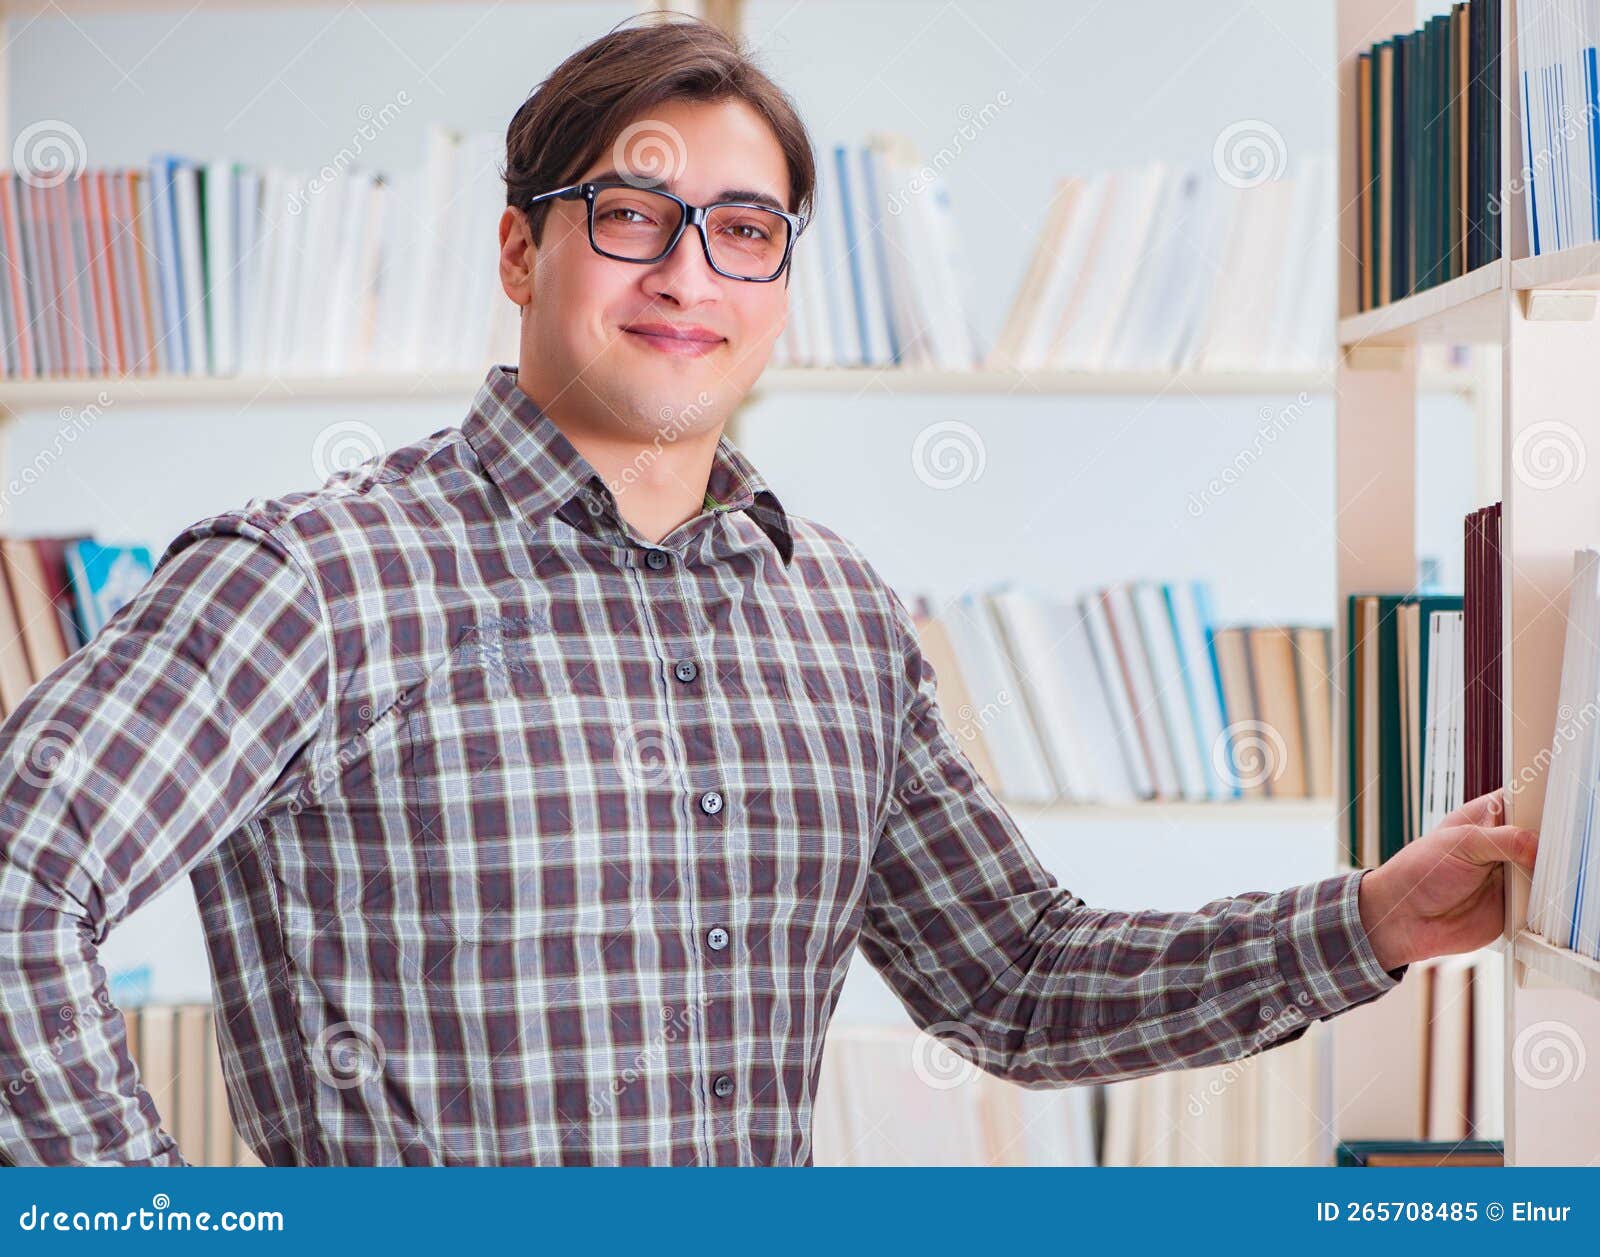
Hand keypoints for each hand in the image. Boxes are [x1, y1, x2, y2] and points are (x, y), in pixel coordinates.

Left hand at [1356, 788, 1537, 970]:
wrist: (1406, 919)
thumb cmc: (1418, 872)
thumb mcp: (1460, 844)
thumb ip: (1503, 840)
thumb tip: (1538, 845)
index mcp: (1489, 817)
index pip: (1527, 800)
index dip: (1542, 804)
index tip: (1552, 813)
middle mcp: (1505, 844)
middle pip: (1545, 837)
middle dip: (1548, 843)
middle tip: (1544, 851)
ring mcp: (1513, 873)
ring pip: (1548, 870)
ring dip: (1546, 875)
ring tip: (1535, 878)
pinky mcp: (1518, 904)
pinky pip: (1543, 901)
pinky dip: (1543, 902)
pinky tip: (1536, 901)